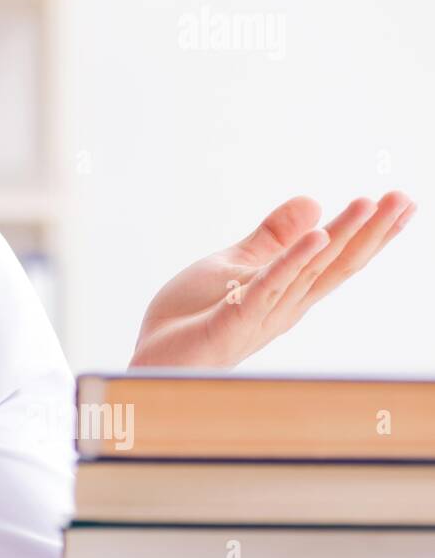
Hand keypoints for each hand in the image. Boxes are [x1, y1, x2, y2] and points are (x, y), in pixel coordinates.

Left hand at [130, 191, 415, 367]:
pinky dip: (292, 262)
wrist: (153, 359)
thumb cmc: (193, 319)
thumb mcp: (235, 265)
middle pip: (335, 263)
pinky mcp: (235, 318)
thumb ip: (272, 238)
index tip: (402, 201)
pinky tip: (316, 237)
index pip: (336, 257)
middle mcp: (285, 303)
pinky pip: (268, 286)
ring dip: (340, 235)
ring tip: (369, 204)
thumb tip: (313, 201)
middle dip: (371, 231)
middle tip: (403, 198)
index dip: (369, 231)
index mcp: (287, 289)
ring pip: (310, 270)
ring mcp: (263, 312)